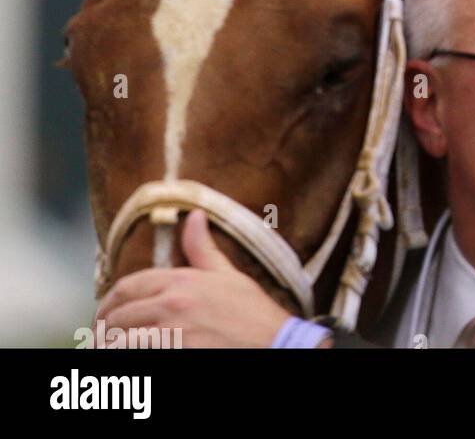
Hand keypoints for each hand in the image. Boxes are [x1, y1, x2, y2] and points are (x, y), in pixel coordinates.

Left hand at [95, 208, 292, 347]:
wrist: (272, 342)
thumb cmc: (252, 312)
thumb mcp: (228, 275)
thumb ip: (202, 248)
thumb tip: (194, 216)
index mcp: (181, 281)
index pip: (130, 286)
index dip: (110, 300)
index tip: (104, 312)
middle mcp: (172, 305)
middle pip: (120, 316)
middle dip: (104, 327)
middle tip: (100, 336)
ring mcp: (171, 334)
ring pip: (121, 341)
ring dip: (109, 347)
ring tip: (106, 351)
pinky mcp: (175, 356)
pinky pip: (135, 356)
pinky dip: (124, 358)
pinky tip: (124, 360)